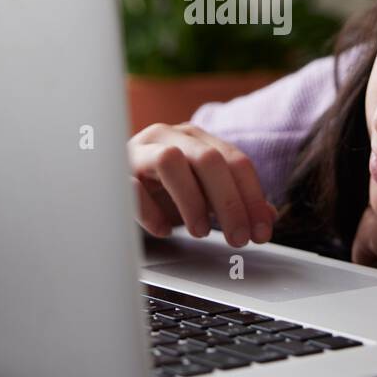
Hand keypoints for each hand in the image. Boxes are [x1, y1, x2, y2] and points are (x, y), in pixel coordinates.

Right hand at [128, 122, 277, 246]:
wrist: (107, 185)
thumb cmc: (158, 189)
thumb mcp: (199, 194)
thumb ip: (233, 200)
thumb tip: (268, 216)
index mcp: (195, 139)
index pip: (235, 160)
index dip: (253, 197)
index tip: (262, 232)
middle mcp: (168, 136)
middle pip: (208, 159)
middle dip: (229, 202)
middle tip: (239, 239)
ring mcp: (138, 151)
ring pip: (170, 160)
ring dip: (191, 200)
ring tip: (200, 233)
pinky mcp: (113, 172)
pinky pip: (130, 186)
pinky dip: (150, 211)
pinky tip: (163, 231)